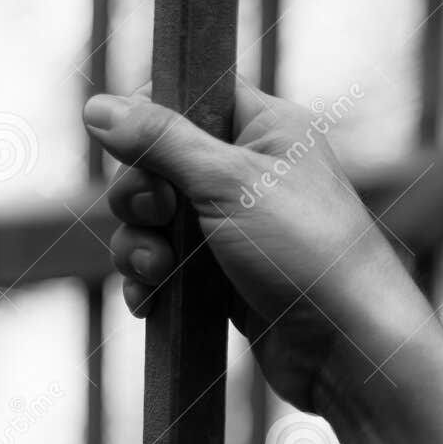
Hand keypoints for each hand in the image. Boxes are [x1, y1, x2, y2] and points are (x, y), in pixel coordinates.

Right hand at [85, 81, 433, 411]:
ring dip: (139, 246)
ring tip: (159, 273)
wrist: (346, 347)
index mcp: (264, 128)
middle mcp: (246, 172)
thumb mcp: (227, 182)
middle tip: (159, 217)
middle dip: (138, 197)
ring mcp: (231, 228)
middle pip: (155, 164)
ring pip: (151, 222)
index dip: (151, 122)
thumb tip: (96, 106)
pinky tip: (153, 300)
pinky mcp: (220, 278)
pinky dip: (149, 281)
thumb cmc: (305, 251)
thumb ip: (159, 142)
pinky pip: (162, 267)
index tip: (143, 152)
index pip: (187, 97)